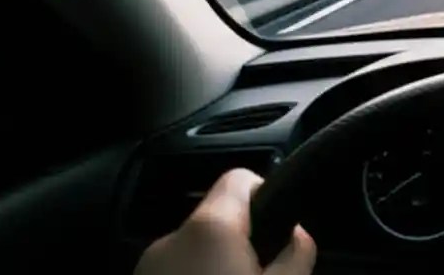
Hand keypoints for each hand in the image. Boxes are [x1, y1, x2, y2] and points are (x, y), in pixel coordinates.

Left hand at [134, 169, 316, 274]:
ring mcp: (146, 266)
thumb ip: (296, 253)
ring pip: (197, 250)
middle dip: (243, 243)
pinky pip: (176, 272)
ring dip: (216, 266)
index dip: (267, 198)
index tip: (280, 232)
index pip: (242, 178)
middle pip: (220, 219)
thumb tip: (297, 236)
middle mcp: (171, 238)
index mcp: (210, 229)